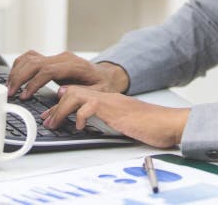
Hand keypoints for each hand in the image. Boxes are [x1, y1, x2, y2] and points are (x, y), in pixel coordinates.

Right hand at [7, 50, 128, 98]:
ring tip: (10, 87)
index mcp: (75, 65)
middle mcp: (63, 58)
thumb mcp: (97, 93)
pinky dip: (20, 66)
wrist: (107, 75)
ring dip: (17, 71)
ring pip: (30, 58)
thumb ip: (81, 94)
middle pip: (35, 62)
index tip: (25, 95)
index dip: (34, 82)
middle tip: (11, 93)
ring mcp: (57, 57)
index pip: (48, 70)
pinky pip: (31, 58)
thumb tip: (59, 94)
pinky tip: (15, 78)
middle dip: (20, 77)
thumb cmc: (103, 85)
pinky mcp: (52, 59)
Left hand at [41, 85, 189, 148]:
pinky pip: (90, 106)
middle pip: (73, 90)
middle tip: (47, 121)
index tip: (51, 115)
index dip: (61, 103)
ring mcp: (111, 101)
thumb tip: (93, 126)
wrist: (170, 123)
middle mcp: (107, 97)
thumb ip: (110, 120)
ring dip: (61, 109)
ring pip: (76, 94)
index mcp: (108, 100)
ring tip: (55, 123)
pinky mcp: (115, 109)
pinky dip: (80, 116)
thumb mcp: (124, 122)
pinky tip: (80, 126)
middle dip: (56, 106)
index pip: (79, 93)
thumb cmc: (152, 125)